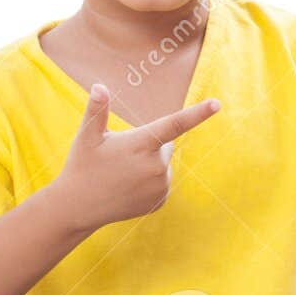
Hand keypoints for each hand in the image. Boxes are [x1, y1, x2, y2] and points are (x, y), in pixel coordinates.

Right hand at [50, 83, 220, 233]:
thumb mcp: (87, 136)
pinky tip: (129, 187)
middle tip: (122, 156)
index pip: (174, 124)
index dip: (197, 113)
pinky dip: (150, 181)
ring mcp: (160, 186)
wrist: (79, 207)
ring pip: (163, 164)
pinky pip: (162, 182)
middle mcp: (155, 166)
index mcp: (140, 145)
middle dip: (149, 144)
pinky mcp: (161, 200)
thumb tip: (100, 87)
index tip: (216, 104)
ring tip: (123, 174)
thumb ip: (97, 110)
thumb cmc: (82, 166)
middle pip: (164, 144)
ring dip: (149, 164)